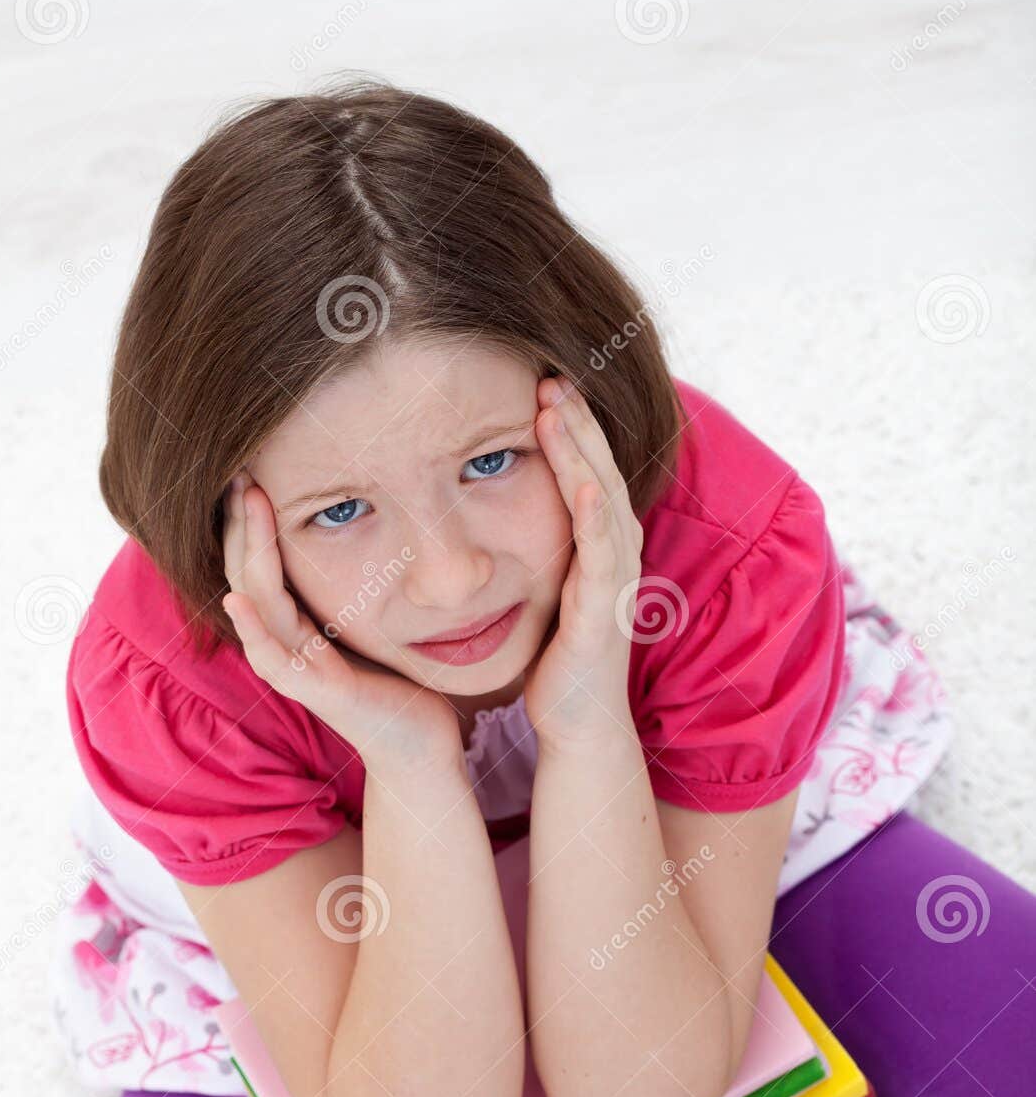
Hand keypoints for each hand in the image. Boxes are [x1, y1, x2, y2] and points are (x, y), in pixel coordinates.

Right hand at [220, 472, 462, 778]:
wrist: (423, 749)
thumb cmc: (404, 684)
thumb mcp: (378, 622)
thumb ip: (364, 583)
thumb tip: (375, 522)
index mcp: (301, 624)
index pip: (262, 562)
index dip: (253, 517)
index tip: (252, 465)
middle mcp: (289, 644)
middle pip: (249, 573)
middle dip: (241, 521)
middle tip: (239, 468)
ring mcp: (300, 670)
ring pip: (257, 604)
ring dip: (248, 553)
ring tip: (244, 504)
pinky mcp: (320, 694)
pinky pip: (275, 661)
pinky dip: (254, 630)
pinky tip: (238, 600)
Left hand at [522, 375, 643, 752]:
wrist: (577, 723)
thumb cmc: (553, 659)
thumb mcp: (539, 588)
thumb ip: (529, 547)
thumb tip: (481, 505)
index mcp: (595, 547)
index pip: (584, 471)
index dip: (567, 428)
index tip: (540, 383)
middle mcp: (613, 555)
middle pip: (600, 470)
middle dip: (578, 422)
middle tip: (550, 373)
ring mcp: (614, 582)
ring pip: (605, 500)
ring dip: (583, 453)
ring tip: (559, 408)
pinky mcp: (606, 612)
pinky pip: (604, 555)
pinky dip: (597, 515)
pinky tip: (585, 484)